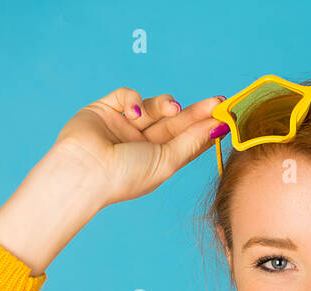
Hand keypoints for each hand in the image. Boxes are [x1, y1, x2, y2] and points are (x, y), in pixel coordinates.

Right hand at [51, 88, 227, 208]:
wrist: (85, 172)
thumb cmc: (126, 176)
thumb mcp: (166, 161)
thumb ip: (192, 142)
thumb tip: (220, 127)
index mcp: (157, 159)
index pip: (186, 140)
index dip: (206, 127)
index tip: (226, 116)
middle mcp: (142, 142)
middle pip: (175, 121)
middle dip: (196, 112)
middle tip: (218, 101)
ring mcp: (124, 125)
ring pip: (154, 105)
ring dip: (165, 104)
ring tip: (172, 109)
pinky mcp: (105, 109)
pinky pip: (127, 95)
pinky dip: (134, 101)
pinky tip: (134, 114)